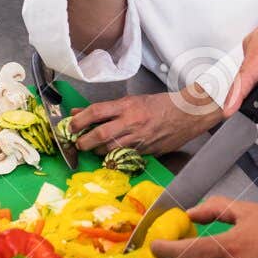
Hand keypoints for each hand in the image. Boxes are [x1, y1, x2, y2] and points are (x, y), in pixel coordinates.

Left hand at [68, 88, 219, 157]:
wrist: (187, 115)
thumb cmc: (160, 105)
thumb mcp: (132, 100)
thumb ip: (106, 109)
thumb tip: (80, 112)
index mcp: (127, 106)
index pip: (96, 111)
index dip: (79, 120)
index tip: (70, 125)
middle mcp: (131, 122)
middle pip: (100, 134)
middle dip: (84, 142)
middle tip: (78, 144)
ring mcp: (139, 138)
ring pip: (110, 149)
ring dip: (97, 151)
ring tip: (93, 149)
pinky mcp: (145, 151)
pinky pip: (124, 156)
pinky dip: (113, 157)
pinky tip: (110, 155)